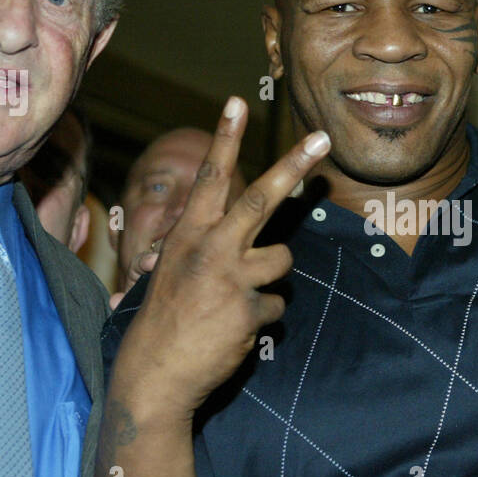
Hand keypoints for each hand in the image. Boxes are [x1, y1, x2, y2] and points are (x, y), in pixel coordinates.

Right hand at [109, 96, 329, 418]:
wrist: (154, 375)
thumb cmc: (162, 319)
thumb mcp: (169, 270)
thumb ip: (199, 246)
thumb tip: (213, 234)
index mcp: (188, 234)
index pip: (210, 177)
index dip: (225, 138)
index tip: (237, 101)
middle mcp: (210, 248)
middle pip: (261, 198)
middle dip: (294, 166)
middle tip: (323, 139)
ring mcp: (231, 279)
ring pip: (282, 261)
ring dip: (269, 280)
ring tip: (237, 301)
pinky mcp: (250, 310)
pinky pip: (278, 306)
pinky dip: (263, 318)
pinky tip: (236, 330)